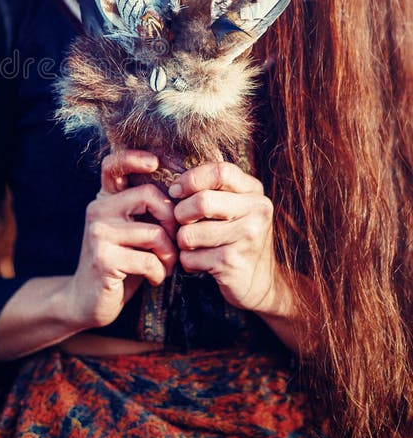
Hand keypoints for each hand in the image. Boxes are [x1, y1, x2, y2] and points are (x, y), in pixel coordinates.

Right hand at [66, 149, 177, 329]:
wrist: (87, 301)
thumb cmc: (121, 263)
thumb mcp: (132, 231)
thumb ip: (147, 211)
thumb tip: (185, 190)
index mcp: (106, 199)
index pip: (113, 165)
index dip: (134, 158)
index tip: (155, 162)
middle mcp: (98, 210)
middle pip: (148, 195)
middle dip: (172, 220)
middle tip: (174, 242)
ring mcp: (98, 234)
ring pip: (154, 232)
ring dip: (169, 254)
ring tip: (166, 265)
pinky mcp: (103, 259)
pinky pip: (149, 260)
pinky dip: (159, 272)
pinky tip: (154, 278)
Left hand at [170, 160, 279, 313]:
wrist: (260, 283)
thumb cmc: (237, 238)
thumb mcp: (235, 206)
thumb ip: (216, 184)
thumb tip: (184, 154)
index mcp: (253, 191)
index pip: (219, 170)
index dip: (191, 178)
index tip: (176, 190)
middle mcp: (257, 211)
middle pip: (202, 201)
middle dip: (180, 214)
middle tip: (180, 222)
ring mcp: (248, 238)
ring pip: (191, 233)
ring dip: (182, 242)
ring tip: (191, 245)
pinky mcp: (234, 263)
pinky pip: (191, 258)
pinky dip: (187, 262)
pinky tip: (200, 263)